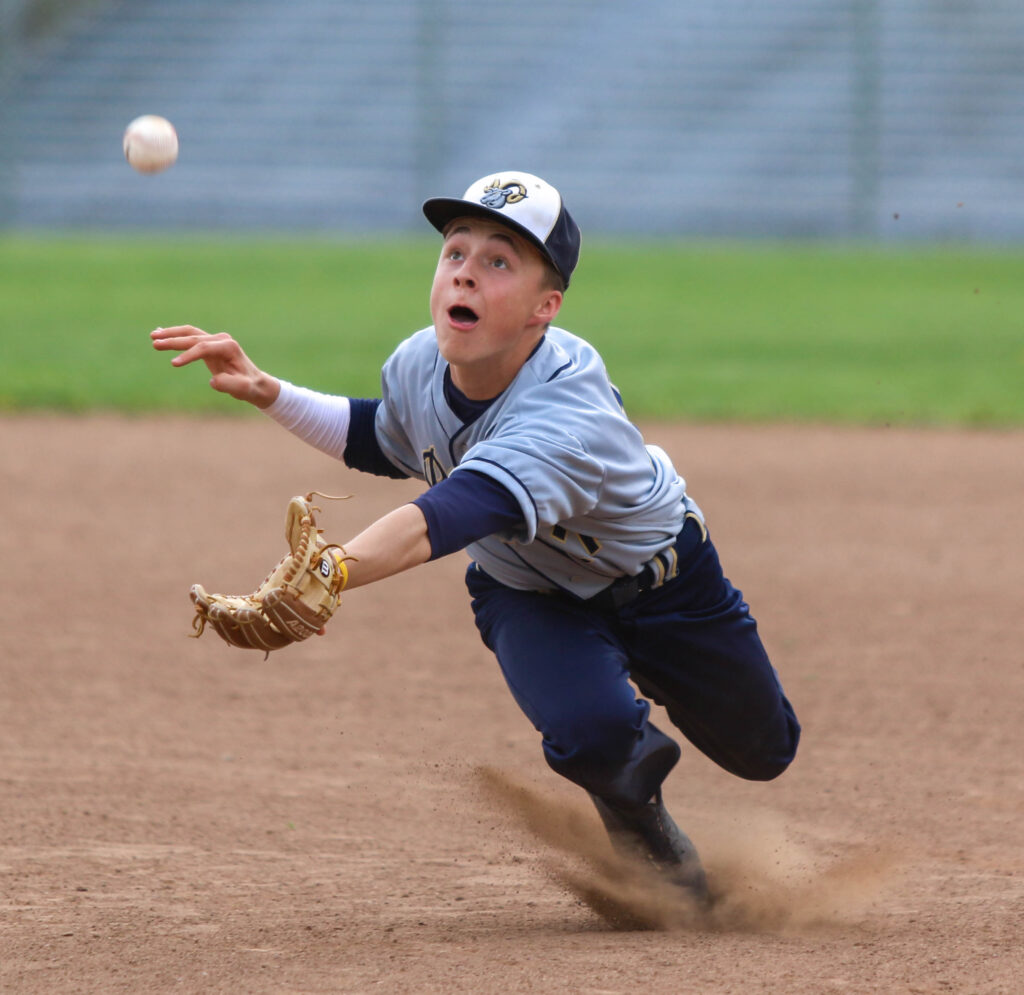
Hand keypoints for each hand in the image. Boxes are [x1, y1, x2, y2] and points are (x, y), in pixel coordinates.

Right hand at [150, 325, 280, 407]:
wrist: (255, 383)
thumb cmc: (249, 387)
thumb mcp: (242, 389)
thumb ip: (229, 385)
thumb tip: (213, 381)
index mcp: (228, 347)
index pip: (203, 348)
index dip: (188, 355)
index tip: (174, 364)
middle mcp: (222, 339)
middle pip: (193, 337)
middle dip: (173, 340)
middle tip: (155, 344)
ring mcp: (215, 340)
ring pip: (190, 333)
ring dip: (171, 334)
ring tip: (153, 336)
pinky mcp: (210, 344)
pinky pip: (190, 336)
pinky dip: (176, 335)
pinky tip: (160, 332)